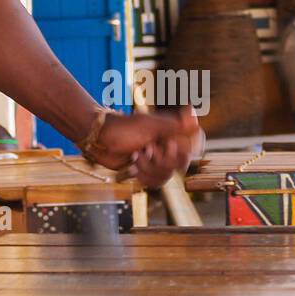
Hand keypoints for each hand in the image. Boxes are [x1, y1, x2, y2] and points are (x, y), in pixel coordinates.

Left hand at [87, 106, 203, 186]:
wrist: (100, 140)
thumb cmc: (123, 128)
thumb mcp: (150, 125)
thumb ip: (175, 124)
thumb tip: (194, 113)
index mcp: (172, 134)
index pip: (192, 147)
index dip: (181, 151)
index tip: (166, 144)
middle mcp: (167, 147)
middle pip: (179, 165)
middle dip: (160, 160)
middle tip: (145, 148)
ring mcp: (157, 161)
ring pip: (166, 175)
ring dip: (147, 168)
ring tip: (135, 156)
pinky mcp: (147, 172)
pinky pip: (154, 182)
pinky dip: (142, 176)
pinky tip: (132, 166)